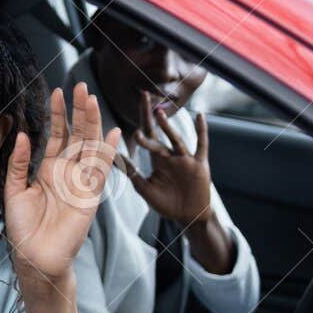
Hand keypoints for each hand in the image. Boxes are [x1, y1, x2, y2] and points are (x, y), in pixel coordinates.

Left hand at [3, 83, 123, 283]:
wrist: (35, 257)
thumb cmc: (24, 228)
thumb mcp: (15, 190)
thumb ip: (20, 163)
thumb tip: (23, 135)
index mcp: (48, 170)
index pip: (57, 135)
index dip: (58, 114)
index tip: (57, 91)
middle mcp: (67, 173)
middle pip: (77, 135)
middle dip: (78, 111)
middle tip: (80, 86)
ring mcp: (80, 183)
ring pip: (89, 146)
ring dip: (92, 123)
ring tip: (92, 99)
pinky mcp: (90, 196)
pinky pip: (100, 170)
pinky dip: (107, 152)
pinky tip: (113, 132)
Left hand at [117, 94, 212, 227]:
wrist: (188, 217)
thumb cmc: (165, 203)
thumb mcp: (144, 187)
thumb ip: (131, 171)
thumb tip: (112, 156)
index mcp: (156, 158)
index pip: (145, 133)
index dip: (138, 120)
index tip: (127, 106)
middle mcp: (170, 154)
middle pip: (159, 131)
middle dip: (150, 115)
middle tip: (143, 94)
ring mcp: (185, 159)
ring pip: (175, 139)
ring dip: (167, 127)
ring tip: (158, 113)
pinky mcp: (199, 165)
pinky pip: (201, 145)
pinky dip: (201, 131)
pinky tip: (200, 116)